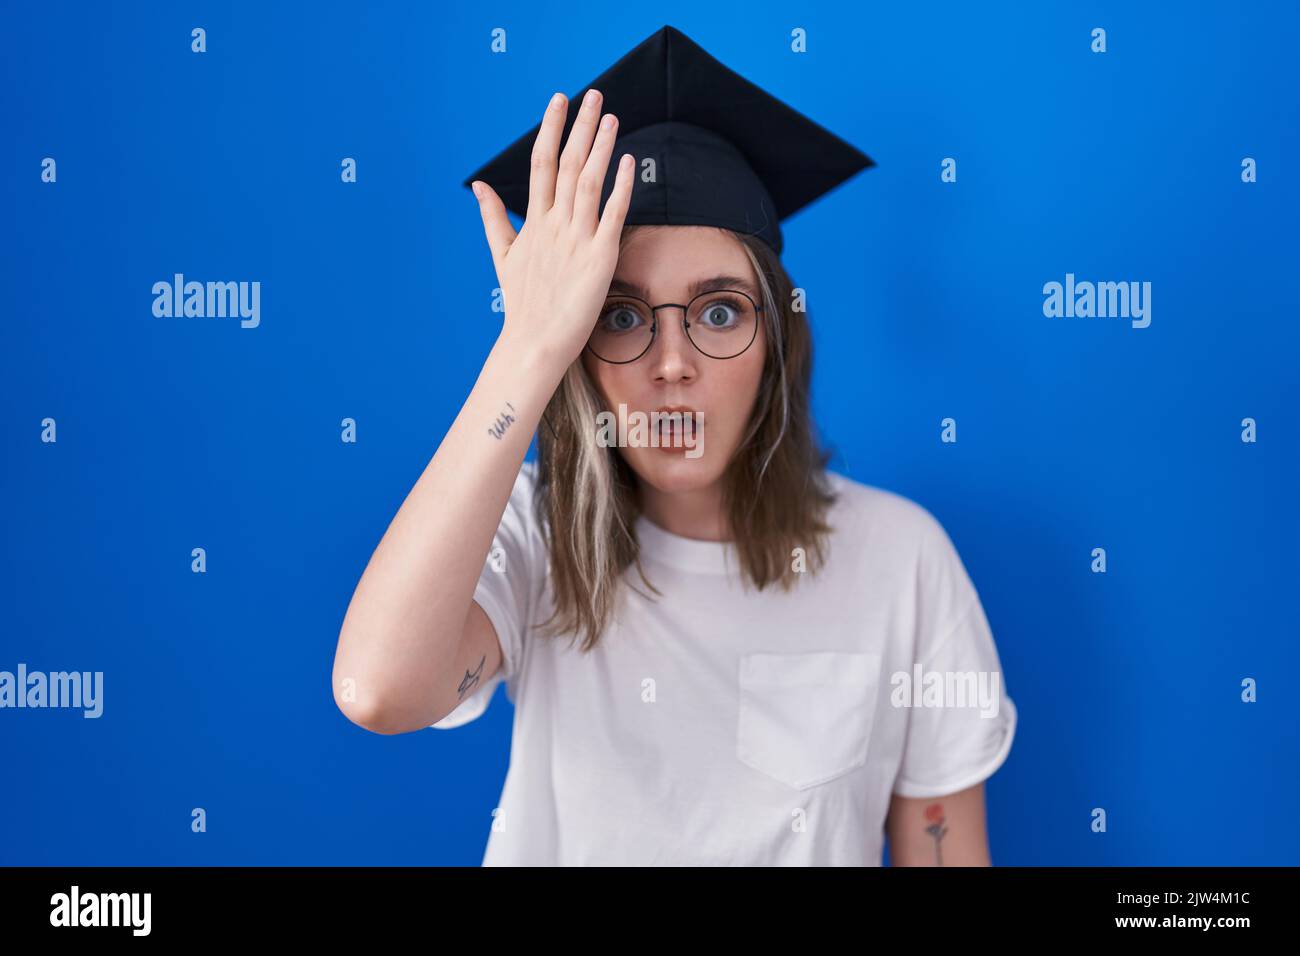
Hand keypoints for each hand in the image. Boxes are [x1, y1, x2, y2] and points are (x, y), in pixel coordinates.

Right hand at [472, 88, 635, 367]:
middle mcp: (554, 225)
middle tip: (592, 93)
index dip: (550, 128)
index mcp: (534, 222)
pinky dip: (621, 187)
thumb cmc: (524, 304)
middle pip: (567, 164)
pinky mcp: (599, 257)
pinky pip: (612, 215)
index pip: (541, 163)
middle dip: (579, 126)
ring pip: (589, 182)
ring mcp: (577, 240)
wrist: (535, 343)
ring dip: (600, 147)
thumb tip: (478, 185)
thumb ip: (493, 218)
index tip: (559, 100)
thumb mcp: (504, 255)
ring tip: (610, 117)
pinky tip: (629, 162)